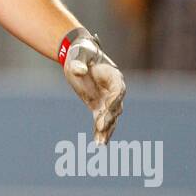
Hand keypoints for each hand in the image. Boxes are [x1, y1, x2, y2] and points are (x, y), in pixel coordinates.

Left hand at [61, 30, 125, 144]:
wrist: (78, 56)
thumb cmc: (80, 53)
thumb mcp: (78, 55)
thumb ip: (79, 63)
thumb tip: (79, 70)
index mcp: (114, 76)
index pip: (118, 90)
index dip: (114, 99)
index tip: (107, 108)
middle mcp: (114, 90)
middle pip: (116, 106)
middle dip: (109, 117)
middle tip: (102, 127)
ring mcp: (107, 99)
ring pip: (111, 117)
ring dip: (107, 130)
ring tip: (101, 143)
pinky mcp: (98, 106)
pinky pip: (101, 120)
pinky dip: (100, 131)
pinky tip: (98, 143)